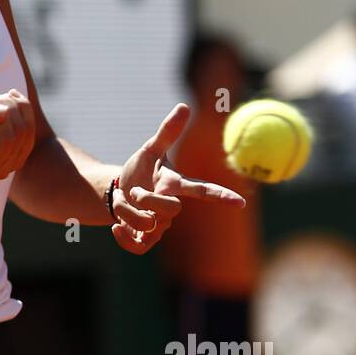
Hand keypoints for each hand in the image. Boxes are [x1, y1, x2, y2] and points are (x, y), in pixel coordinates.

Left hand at [111, 103, 245, 254]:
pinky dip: (123, 237)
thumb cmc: (139, 171)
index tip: (239, 203)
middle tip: (132, 191)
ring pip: (147, 226)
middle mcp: (172, 208)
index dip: (221, 196)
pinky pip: (138, 248)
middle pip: (170, 211)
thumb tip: (184, 106)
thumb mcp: (149, 150)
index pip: (203, 190)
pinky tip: (116, 228)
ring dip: (126, 212)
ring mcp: (160, 226)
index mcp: (176, 186)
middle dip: (145, 199)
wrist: (117, 193)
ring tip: (122, 201)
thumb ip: (167, 132)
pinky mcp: (145, 241)